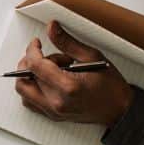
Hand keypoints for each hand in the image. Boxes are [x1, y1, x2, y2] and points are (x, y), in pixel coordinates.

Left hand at [14, 21, 133, 126]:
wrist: (119, 109)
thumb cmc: (110, 85)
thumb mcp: (92, 56)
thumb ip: (67, 42)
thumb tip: (51, 28)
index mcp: (67, 87)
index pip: (35, 66)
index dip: (32, 50)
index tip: (37, 43)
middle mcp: (57, 102)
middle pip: (24, 79)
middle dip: (31, 63)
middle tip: (46, 57)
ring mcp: (54, 112)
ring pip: (24, 92)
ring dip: (30, 77)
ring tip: (50, 70)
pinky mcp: (53, 116)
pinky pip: (31, 102)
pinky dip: (33, 89)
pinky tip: (47, 81)